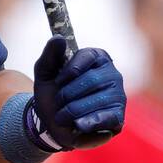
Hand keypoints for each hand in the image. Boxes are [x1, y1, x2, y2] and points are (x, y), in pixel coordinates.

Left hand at [28, 35, 125, 151]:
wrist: (52, 125)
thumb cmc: (52, 95)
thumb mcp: (44, 74)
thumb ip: (50, 55)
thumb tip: (59, 38)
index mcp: (97, 58)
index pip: (87, 56)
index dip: (70, 70)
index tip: (58, 81)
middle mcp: (112, 74)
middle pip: (92, 80)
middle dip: (67, 94)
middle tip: (59, 102)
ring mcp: (118, 96)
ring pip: (97, 100)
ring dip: (72, 111)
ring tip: (63, 116)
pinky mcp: (118, 117)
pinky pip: (106, 118)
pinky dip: (88, 122)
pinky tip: (78, 125)